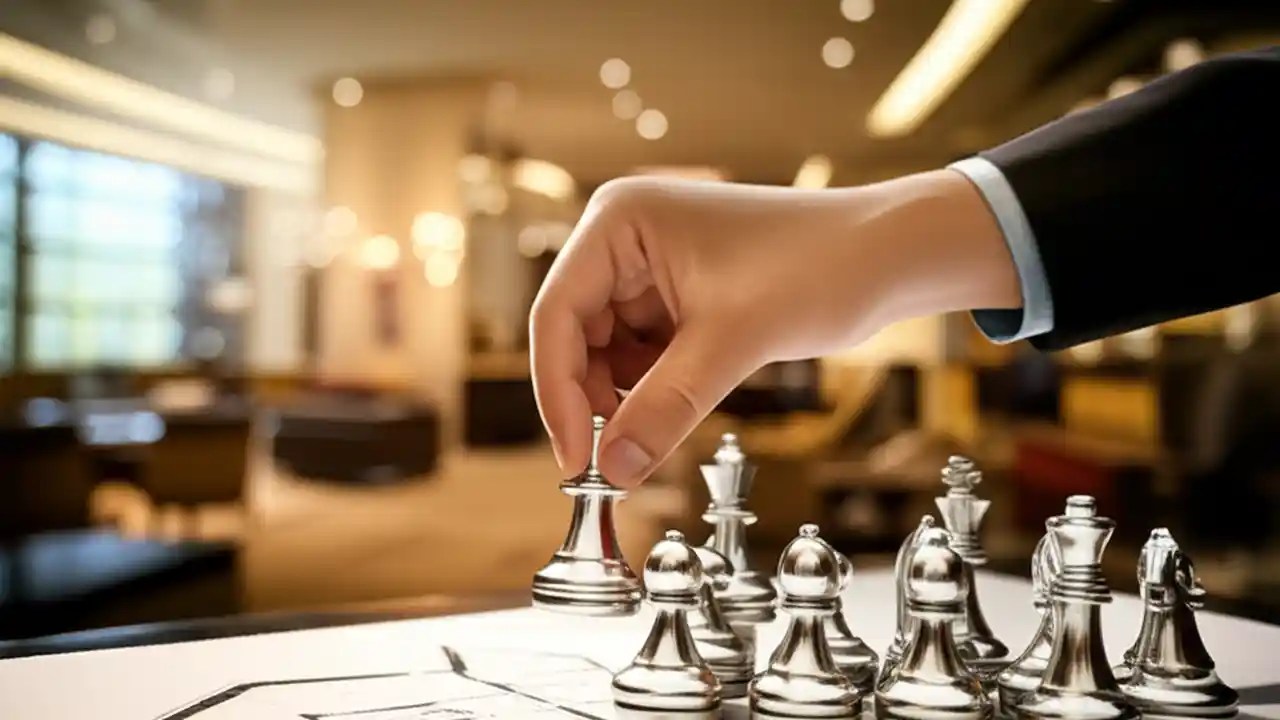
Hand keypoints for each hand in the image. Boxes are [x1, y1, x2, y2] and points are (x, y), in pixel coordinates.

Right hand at [529, 170, 1017, 487]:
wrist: (887, 256)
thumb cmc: (820, 265)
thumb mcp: (731, 344)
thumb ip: (664, 409)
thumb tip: (612, 471)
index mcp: (619, 220)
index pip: (556, 315)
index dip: (558, 393)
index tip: (577, 458)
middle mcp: (624, 236)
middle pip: (574, 335)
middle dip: (592, 399)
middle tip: (613, 460)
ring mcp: (649, 265)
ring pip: (606, 351)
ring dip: (625, 396)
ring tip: (662, 423)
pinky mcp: (676, 292)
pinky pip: (641, 353)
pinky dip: (652, 387)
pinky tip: (682, 400)